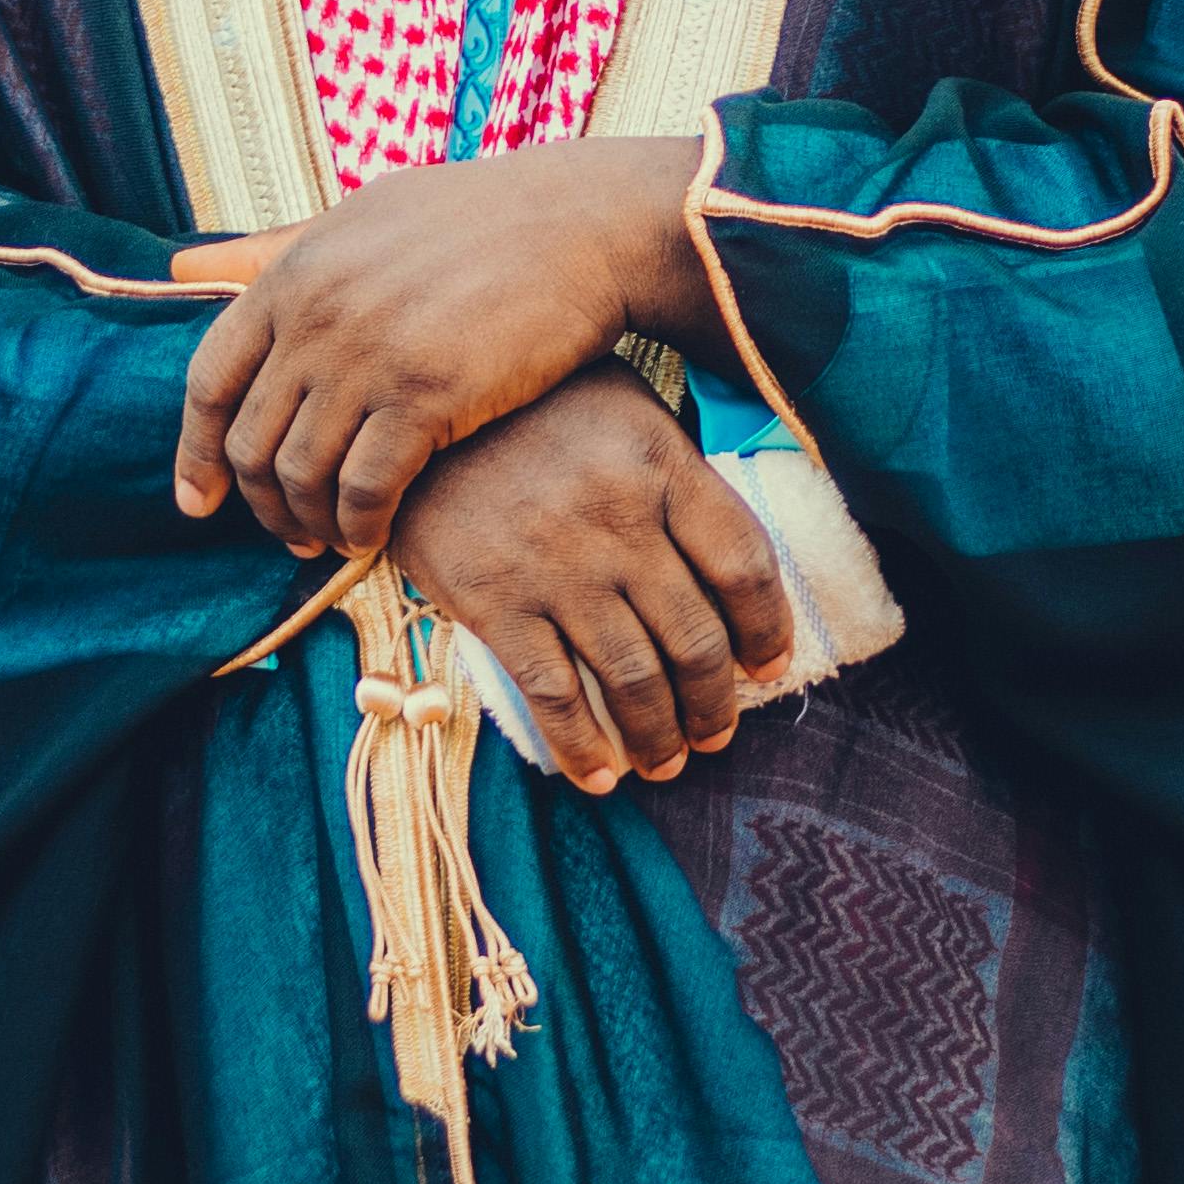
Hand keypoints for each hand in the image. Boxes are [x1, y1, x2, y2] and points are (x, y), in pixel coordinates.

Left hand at [174, 137, 717, 559]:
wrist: (582, 224)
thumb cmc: (478, 218)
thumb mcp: (359, 214)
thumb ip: (272, 249)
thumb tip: (183, 264)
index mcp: (293, 272)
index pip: (209, 381)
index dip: (197, 453)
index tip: (200, 501)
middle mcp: (316, 316)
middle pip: (251, 441)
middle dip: (260, 504)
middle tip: (287, 533)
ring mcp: (367, 356)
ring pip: (302, 474)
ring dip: (310, 523)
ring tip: (331, 542)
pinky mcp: (426, 396)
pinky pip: (365, 489)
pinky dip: (361, 526)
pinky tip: (373, 538)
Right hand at [392, 368, 792, 792]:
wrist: (414, 409)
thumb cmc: (530, 406)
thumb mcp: (623, 408)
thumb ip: (677, 473)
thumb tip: (727, 560)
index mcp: (664, 464)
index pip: (744, 564)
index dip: (768, 629)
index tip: (768, 667)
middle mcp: (621, 519)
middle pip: (696, 638)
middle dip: (714, 705)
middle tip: (715, 734)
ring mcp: (558, 565)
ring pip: (633, 678)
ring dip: (659, 737)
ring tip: (666, 762)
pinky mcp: (495, 599)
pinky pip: (553, 693)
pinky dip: (582, 747)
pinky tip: (598, 776)